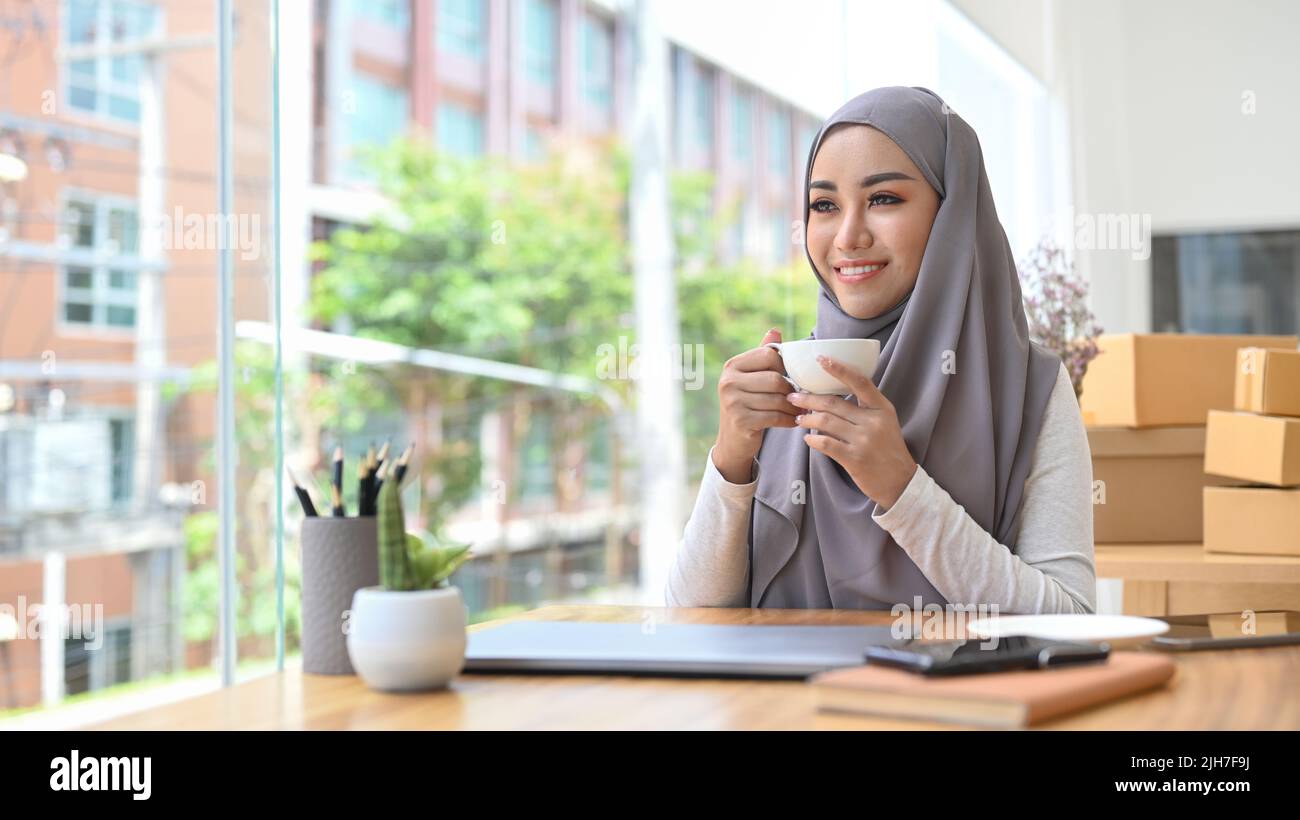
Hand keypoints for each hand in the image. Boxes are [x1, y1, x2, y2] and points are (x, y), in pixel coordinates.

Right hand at [713, 328, 800, 482]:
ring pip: (777, 399)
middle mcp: (728, 382)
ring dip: (793, 407)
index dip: (785, 367)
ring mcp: (732, 402)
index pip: (769, 356)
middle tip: (799, 398)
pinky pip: (775, 417)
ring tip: (798, 410)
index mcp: (732, 366)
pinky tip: (792, 421)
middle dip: (791, 390)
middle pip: (775, 379)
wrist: (733, 441)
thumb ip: (762, 356)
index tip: (790, 378)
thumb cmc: (747, 405)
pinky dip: (788, 420)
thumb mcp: (751, 379)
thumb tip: (775, 331)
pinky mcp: (741, 421)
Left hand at [787, 354, 917, 508]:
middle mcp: (873, 422)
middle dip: (808, 398)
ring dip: (807, 419)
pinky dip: (812, 439)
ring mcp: (864, 440)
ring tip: (798, 418)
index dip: (839, 369)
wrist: (899, 481)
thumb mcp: (884, 422)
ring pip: (826, 422)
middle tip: (793, 397)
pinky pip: (826, 444)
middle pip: (833, 403)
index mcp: (882, 408)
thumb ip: (864, 407)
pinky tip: (807, 438)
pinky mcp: (854, 459)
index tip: (821, 359)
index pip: (860, 382)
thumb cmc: (887, 448)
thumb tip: (830, 394)